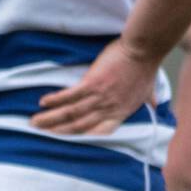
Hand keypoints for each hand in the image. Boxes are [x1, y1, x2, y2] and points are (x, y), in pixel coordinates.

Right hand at [32, 38, 159, 136]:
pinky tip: (43, 103)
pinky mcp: (93, 82)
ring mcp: (100, 96)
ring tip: (35, 122)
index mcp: (120, 112)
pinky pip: (70, 95)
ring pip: (71, 113)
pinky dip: (56, 100)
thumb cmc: (146, 66)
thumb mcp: (149, 88)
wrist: (144, 48)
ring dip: (51, 119)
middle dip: (57, 132)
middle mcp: (108, 108)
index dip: (80, 139)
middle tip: (40, 134)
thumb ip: (148, 99)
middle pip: (78, 125)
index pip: (99, 133)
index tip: (65, 141)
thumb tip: (155, 105)